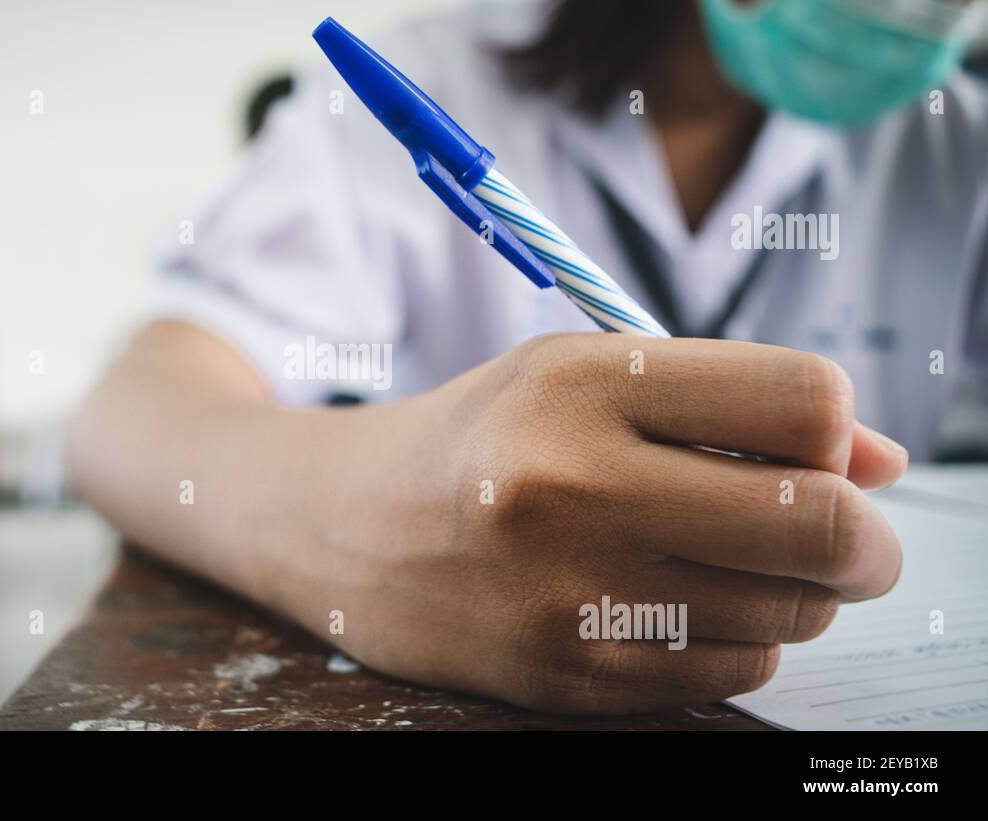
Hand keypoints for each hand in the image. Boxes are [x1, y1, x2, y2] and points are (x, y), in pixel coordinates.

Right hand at [316, 334, 905, 713]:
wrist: (345, 526)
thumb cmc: (484, 440)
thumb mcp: (586, 377)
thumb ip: (735, 406)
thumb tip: (882, 464)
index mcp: (581, 383)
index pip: (804, 402)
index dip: (837, 431)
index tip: (817, 453)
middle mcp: (571, 485)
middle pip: (822, 521)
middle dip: (864, 538)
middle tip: (846, 538)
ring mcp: (567, 593)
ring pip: (790, 612)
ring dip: (796, 593)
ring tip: (740, 566)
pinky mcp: (565, 676)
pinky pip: (732, 671)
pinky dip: (737, 642)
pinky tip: (682, 608)